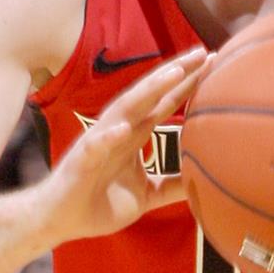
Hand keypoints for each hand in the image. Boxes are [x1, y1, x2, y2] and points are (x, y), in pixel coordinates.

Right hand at [36, 48, 208, 243]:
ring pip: (125, 110)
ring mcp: (100, 143)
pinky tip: (124, 128)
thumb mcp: (147, 195)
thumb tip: (203, 181)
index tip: (213, 63)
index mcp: (135, 135)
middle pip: (151, 95)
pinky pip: (96, 147)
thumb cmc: (100, 203)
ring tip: (173, 73)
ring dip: (148, 90)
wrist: (60, 220)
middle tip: (203, 52)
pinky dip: (109, 136)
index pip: (165, 103)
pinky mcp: (82, 163)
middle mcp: (119, 130)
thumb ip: (173, 185)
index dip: (188, 83)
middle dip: (176, 73)